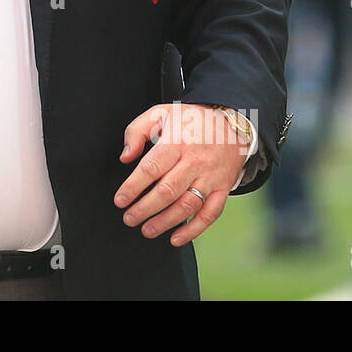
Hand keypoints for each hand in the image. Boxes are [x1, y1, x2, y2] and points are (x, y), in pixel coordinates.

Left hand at [114, 102, 249, 246]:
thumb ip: (137, 132)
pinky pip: (210, 213)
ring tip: (147, 229)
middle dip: (145, 209)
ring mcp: (211, 177)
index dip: (133, 187)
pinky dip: (194, 229)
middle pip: (167, 191)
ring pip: (187, 205)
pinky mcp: (223, 188)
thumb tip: (125, 156)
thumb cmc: (191, 120)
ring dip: (165, 222)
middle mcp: (195, 161)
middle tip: (129, 218)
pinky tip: (176, 238)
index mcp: (177, 142)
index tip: (120, 200)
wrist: (230, 123)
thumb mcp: (160, 114)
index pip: (151, 168)